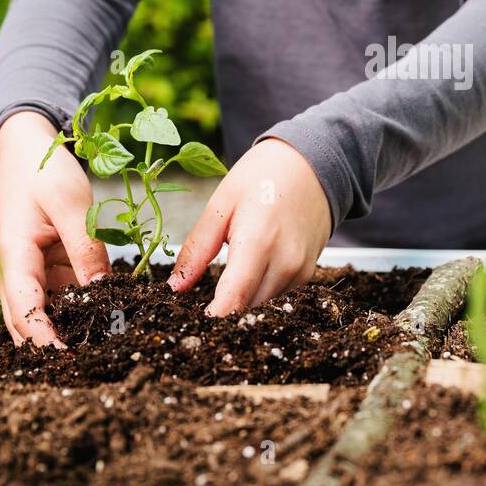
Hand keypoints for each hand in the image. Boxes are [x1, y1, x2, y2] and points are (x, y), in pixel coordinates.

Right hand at [0, 110, 111, 346]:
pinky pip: (61, 294)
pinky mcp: (45, 267)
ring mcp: (29, 271)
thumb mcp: (69, 202)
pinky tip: (105, 316)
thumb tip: (99, 289)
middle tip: (88, 364)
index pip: (23, 307)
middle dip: (52, 344)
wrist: (27, 148)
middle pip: (28, 320)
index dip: (42, 336)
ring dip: (67, 328)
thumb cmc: (42, 171)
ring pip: (46, 311)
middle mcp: (13, 270)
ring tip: (101, 347)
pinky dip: (79, 306)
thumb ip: (84, 245)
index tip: (65, 358)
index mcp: (11, 255)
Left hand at [168, 138, 331, 314]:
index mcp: (258, 243)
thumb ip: (197, 249)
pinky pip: (276, 295)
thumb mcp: (221, 204)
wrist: (311, 164)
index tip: (188, 321)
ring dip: (240, 300)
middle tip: (199, 298)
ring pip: (261, 304)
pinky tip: (250, 269)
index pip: (232, 302)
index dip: (210, 319)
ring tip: (226, 278)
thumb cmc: (263, 176)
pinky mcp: (307, 273)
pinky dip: (258, 290)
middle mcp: (285, 263)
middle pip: (245, 308)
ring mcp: (300, 270)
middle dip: (221, 309)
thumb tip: (174, 288)